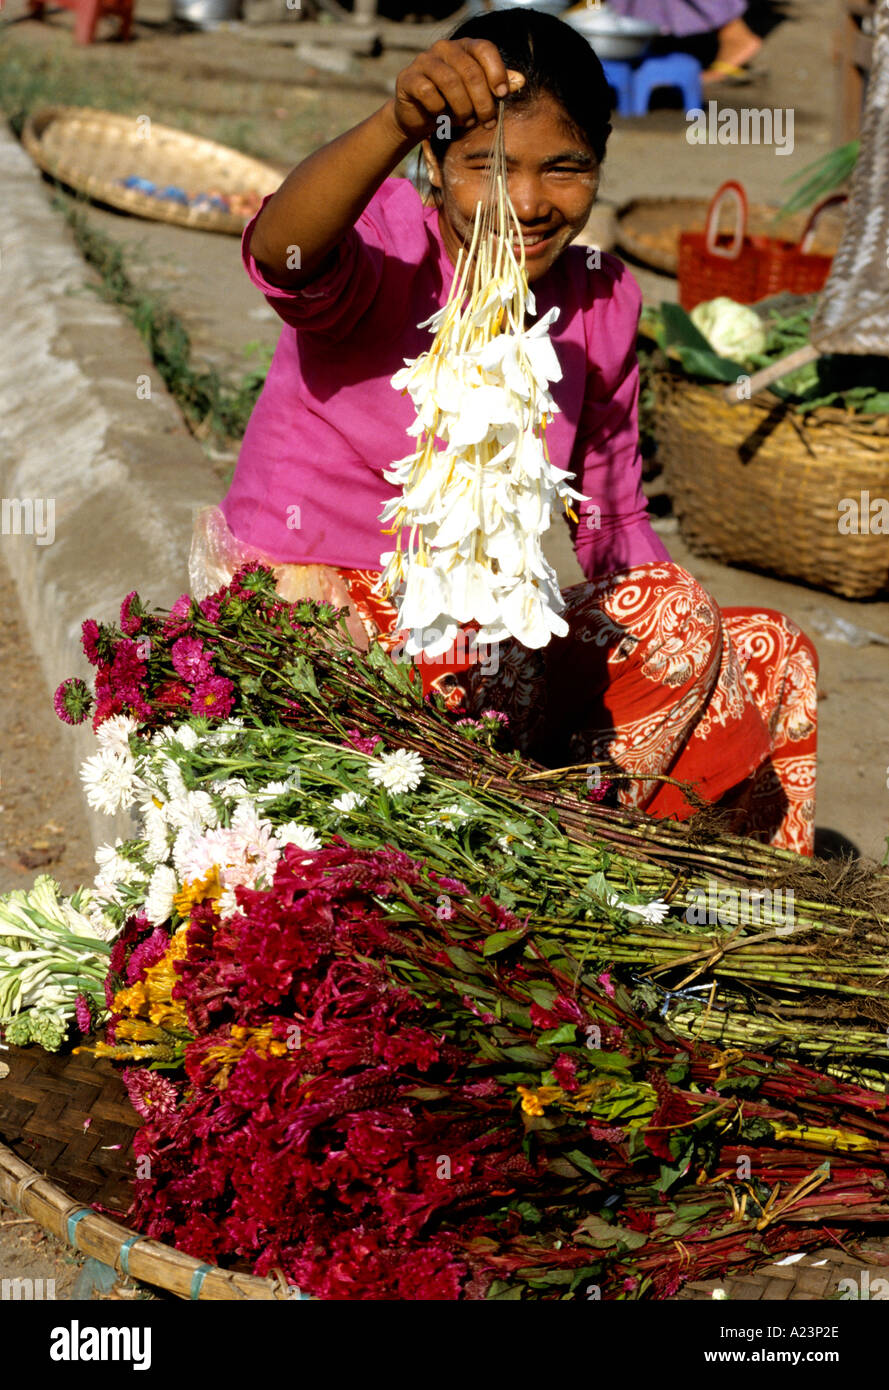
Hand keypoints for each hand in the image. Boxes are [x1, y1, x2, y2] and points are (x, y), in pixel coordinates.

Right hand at [392, 38, 524, 144]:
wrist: (418, 118)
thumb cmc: (452, 104)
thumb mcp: (478, 96)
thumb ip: (498, 86)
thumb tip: (521, 81)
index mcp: (464, 47)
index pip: (485, 49)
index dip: (497, 72)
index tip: (502, 95)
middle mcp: (444, 48)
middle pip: (470, 71)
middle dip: (482, 101)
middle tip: (488, 122)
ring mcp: (424, 61)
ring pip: (450, 82)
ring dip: (463, 108)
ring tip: (467, 122)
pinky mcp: (408, 78)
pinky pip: (429, 93)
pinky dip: (439, 110)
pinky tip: (442, 118)